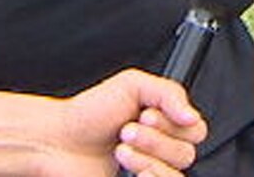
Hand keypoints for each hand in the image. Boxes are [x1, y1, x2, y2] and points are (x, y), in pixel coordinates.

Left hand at [0, 69, 205, 176]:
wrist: (58, 141)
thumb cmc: (89, 113)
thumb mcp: (132, 85)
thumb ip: (169, 93)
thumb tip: (192, 115)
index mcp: (165, 123)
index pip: (195, 129)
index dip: (175, 123)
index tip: (147, 115)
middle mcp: (161, 148)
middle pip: (186, 152)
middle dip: (155, 139)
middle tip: (127, 131)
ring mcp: (150, 169)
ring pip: (176, 173)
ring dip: (148, 158)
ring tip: (120, 150)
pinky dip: (148, 173)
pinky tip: (127, 167)